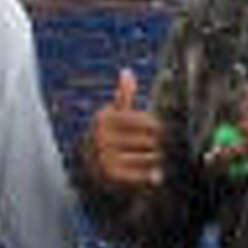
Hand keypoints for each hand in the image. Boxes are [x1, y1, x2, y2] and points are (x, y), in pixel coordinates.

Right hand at [83, 67, 163, 190]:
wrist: (88, 168)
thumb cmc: (109, 136)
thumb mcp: (113, 115)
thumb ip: (123, 96)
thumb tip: (127, 71)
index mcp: (104, 118)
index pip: (144, 120)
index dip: (155, 125)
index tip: (158, 129)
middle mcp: (102, 136)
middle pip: (148, 139)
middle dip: (157, 143)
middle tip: (158, 146)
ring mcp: (106, 156)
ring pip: (147, 156)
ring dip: (155, 158)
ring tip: (155, 158)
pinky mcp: (111, 175)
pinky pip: (141, 174)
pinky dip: (150, 175)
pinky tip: (155, 174)